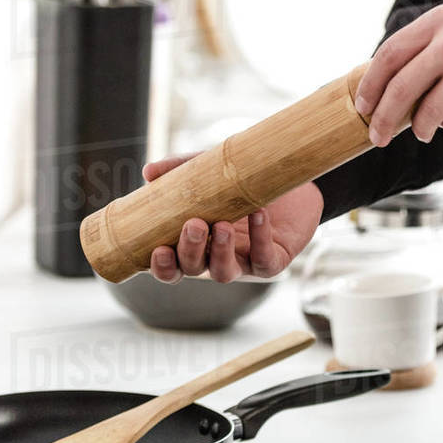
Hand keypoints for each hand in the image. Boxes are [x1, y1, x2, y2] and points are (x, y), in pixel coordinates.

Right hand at [144, 154, 323, 283]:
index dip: (161, 266)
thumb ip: (180, 170)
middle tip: (195, 225)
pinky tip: (258, 214)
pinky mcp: (273, 262)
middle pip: (193, 269)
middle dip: (189, 251)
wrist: (294, 185)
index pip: (171, 265)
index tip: (157, 249)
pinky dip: (260, 238)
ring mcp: (244, 262)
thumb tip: (148, 171)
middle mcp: (216, 257)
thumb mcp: (211, 172)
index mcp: (196, 243)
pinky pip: (263, 259)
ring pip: (224, 273)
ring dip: (219, 252)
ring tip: (222, 225)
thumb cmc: (245, 183)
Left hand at [354, 0, 442, 146]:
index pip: (389, 54)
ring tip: (426, 132)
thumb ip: (433, 41)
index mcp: (440, 21)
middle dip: (383, 119)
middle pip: (400, 89)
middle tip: (377, 136)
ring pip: (427, 113)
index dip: (371, 84)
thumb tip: (396, 77)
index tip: (364, 105)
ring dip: (422, 129)